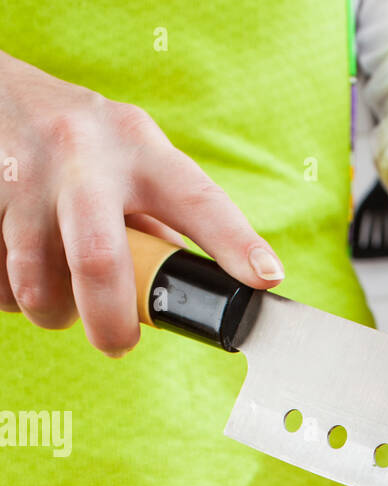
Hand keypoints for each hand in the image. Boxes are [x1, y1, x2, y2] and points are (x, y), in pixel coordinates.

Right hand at [0, 51, 284, 354]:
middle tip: (120, 344)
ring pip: (36, 284)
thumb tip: (196, 290)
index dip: (234, 242)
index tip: (264, 278)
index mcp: (138, 149)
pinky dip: (12, 295)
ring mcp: (26, 178)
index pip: (196, 199)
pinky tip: (20, 271)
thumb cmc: (82, 142)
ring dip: (53, 312)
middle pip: (98, 259)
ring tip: (61, 301)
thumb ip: (161, 217)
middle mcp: (82, 158)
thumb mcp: (132, 157)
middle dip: (111, 320)